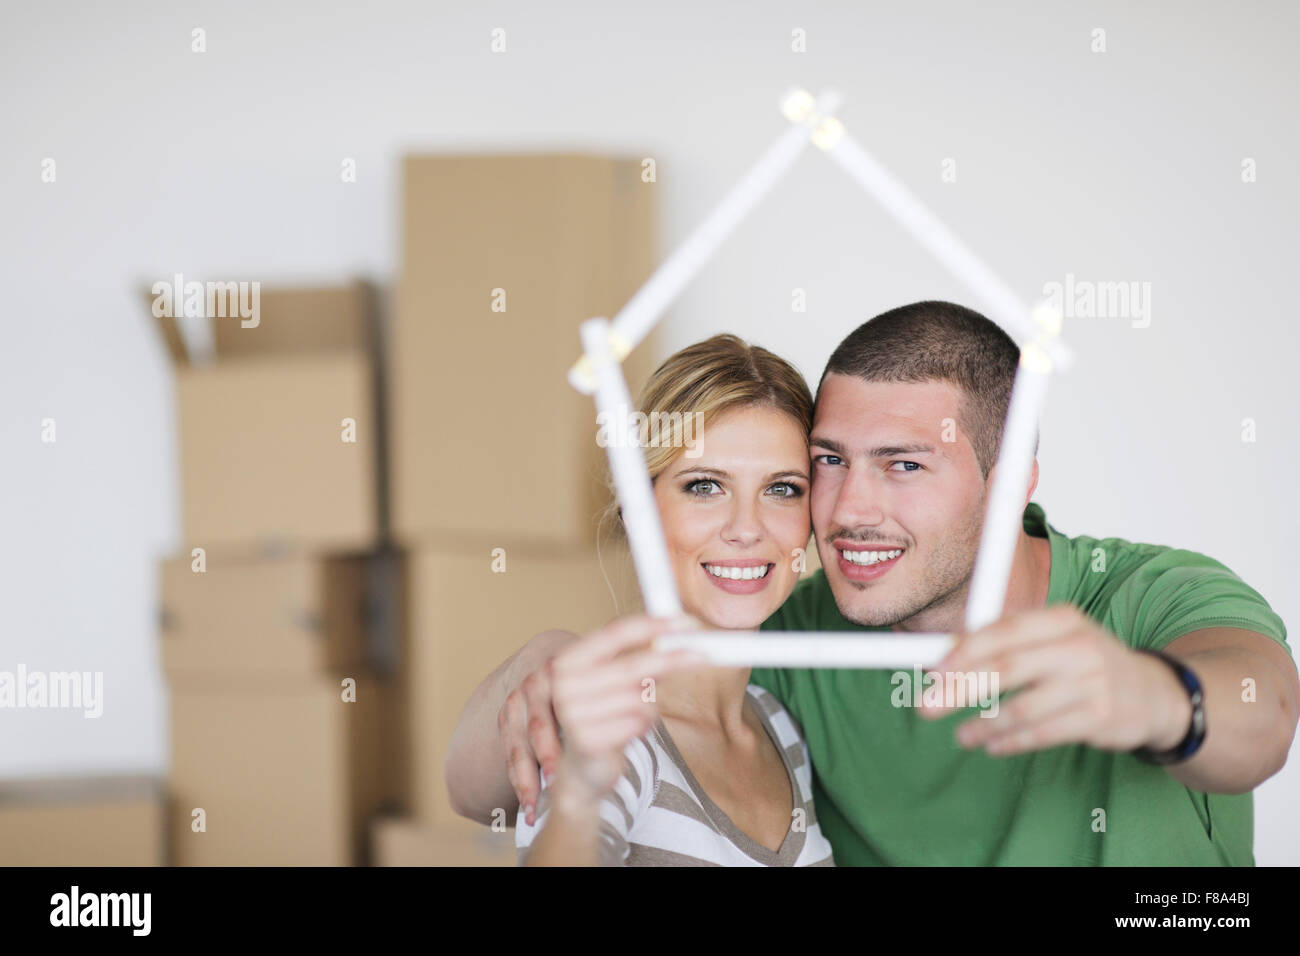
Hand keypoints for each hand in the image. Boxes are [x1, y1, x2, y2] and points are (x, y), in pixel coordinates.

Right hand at [499, 616, 704, 823]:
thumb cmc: (600, 715)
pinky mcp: (587, 741)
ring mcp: (572, 714)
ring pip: (639, 698)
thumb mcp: (614, 679)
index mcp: (568, 659)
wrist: (579, 766)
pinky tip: (630, 730)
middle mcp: (564, 684)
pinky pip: (637, 723)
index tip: (683, 622)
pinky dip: (644, 725)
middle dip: (671, 659)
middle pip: (631, 665)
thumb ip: (639, 656)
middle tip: (702, 654)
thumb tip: (678, 637)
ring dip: (650, 704)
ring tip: (636, 713)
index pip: (614, 633)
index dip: (651, 625)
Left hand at [918, 605, 1191, 756]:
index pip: (1003, 632)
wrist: (1152, 694)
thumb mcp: (1053, 639)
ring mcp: (1093, 683)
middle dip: (961, 689)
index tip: (933, 672)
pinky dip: (1011, 741)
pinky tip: (992, 745)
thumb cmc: (1084, 662)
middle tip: (929, 707)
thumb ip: (1004, 644)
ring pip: (1024, 707)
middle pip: (1008, 668)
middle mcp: (1078, 647)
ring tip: (962, 734)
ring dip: (984, 723)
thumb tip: (944, 655)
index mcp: (1061, 619)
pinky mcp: (1100, 718)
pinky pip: (1044, 733)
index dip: (963, 652)